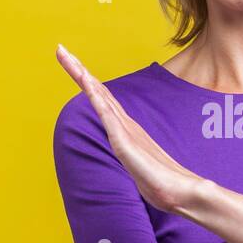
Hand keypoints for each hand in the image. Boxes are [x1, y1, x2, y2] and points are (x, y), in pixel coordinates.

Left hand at [56, 44, 204, 212]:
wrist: (181, 193)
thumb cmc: (165, 186)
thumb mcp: (143, 174)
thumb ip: (139, 167)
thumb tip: (142, 172)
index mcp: (128, 130)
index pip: (104, 101)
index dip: (88, 83)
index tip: (75, 66)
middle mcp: (126, 124)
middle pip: (98, 90)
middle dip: (78, 70)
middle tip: (61, 49)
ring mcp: (125, 131)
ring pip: (98, 95)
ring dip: (81, 74)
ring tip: (64, 54)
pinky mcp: (123, 141)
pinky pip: (106, 113)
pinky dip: (94, 94)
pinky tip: (85, 81)